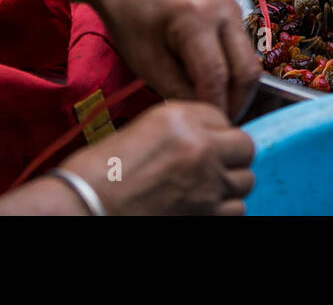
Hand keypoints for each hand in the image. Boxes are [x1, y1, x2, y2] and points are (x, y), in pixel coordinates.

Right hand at [0, 101, 254, 214]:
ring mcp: (207, 183)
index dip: (215, 131)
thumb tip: (208, 138)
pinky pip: (236, 209)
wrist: (87, 206)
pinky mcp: (207, 214)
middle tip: (214, 164)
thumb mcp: (142, 129)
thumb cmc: (101, 171)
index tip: (206, 141)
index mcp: (180, 119)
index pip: (222, 117)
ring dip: (229, 184)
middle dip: (232, 156)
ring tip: (205, 188)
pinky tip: (203, 206)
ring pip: (245, 181)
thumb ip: (181, 128)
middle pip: (245, 147)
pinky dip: (224, 208)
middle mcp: (200, 147)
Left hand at [86, 0, 260, 117]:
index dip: (215, 108)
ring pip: (249, 62)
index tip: (208, 130)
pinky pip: (243, 52)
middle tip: (219, 124)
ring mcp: (233, 7)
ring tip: (215, 107)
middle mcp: (224, 8)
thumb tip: (207, 116)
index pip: (216, 77)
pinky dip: (233, 74)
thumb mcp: (147, 64)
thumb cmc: (131, 22)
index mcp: (196, 18)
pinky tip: (214, 87)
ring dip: (236, 90)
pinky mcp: (235, 11)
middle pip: (246, 70)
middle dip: (236, 103)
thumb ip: (179, 93)